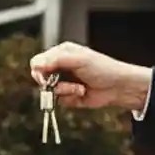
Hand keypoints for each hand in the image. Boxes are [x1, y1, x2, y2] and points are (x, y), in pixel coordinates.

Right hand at [29, 42, 152, 110]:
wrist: (119, 87)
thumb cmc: (102, 68)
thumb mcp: (79, 59)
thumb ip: (56, 60)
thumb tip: (36, 65)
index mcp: (61, 53)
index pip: (38, 62)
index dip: (39, 71)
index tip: (45, 78)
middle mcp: (60, 67)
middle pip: (40, 78)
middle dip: (51, 83)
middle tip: (58, 84)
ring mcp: (64, 82)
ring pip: (50, 91)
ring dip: (65, 91)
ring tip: (80, 88)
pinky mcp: (69, 96)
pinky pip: (60, 101)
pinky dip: (70, 99)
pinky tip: (82, 93)